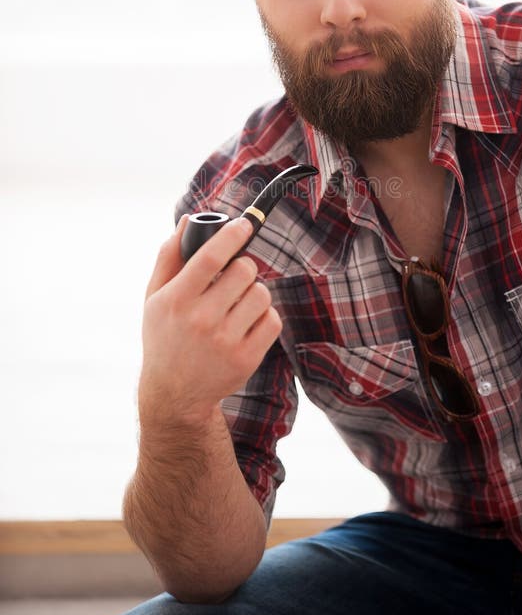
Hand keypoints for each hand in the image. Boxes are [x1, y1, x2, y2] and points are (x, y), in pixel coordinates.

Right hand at [138, 215, 281, 427]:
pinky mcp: (246, 358)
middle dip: (243, 267)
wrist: (175, 393)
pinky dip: (264, 317)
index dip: (231, 235)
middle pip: (244, 271)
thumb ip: (169, 256)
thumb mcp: (155, 297)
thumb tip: (187, 221)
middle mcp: (201, 320)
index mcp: (177, 300)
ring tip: (238, 304)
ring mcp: (225, 341)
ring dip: (253, 293)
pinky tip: (246, 323)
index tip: (243, 225)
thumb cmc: (165, 336)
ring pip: (261, 294)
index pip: (210, 258)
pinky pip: (272, 320)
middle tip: (234, 277)